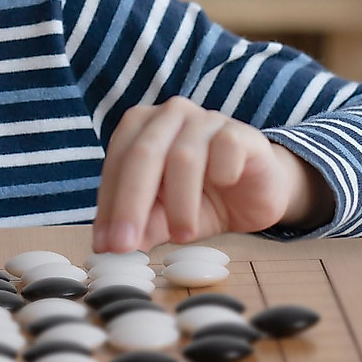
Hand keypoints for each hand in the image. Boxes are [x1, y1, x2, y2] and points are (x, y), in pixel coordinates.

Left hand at [91, 97, 331, 252]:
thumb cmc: (202, 198)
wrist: (257, 193)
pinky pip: (225, 148)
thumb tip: (110, 246)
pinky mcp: (239, 131)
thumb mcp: (166, 216)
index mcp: (140, 126)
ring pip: (183, 157)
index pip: (116, 164)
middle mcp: (169, 115)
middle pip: (143, 155)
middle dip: (130, 204)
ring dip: (179, 202)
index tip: (105, 245)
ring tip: (181, 235)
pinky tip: (224, 187)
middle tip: (124, 245)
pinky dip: (221, 173)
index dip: (108, 205)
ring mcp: (204, 119)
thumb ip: (140, 224)